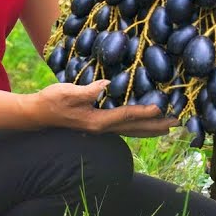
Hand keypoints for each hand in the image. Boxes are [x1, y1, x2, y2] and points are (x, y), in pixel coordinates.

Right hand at [26, 81, 179, 137]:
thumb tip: (105, 85)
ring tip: (169, 127)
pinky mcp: (99, 124)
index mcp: (97, 120)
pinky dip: (139, 126)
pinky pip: (125, 127)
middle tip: (177, 123)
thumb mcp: (67, 92)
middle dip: (156, 126)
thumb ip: (87, 90)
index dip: (143, 112)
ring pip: (132, 130)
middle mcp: (103, 128)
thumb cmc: (52, 100)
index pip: (126, 116)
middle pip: (135, 128)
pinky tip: (145, 124)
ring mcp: (102, 128)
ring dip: (151, 128)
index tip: (160, 108)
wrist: (38, 113)